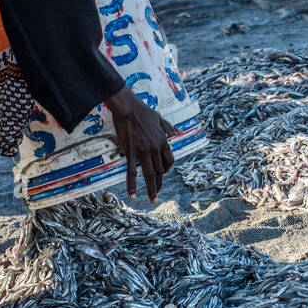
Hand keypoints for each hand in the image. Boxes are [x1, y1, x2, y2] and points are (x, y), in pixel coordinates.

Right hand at [105, 85, 175, 201]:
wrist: (128, 108)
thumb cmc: (143, 111)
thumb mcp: (159, 119)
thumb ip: (169, 128)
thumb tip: (180, 132)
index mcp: (163, 141)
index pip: (169, 160)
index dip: (167, 169)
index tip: (163, 174)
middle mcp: (156, 149)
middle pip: (160, 170)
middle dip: (159, 184)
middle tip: (157, 195)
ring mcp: (144, 152)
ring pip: (149, 174)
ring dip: (151, 188)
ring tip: (152, 199)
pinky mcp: (131, 152)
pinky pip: (132, 171)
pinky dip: (132, 184)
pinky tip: (132, 194)